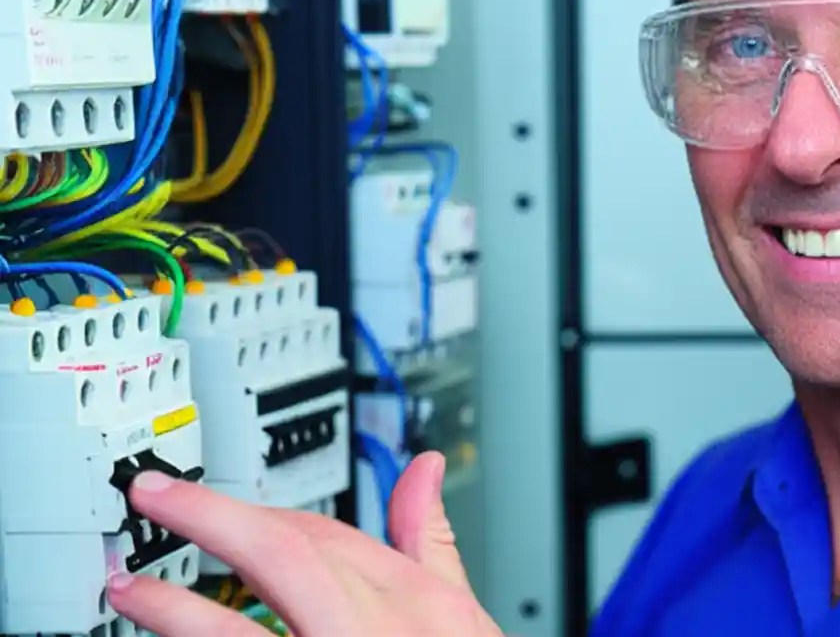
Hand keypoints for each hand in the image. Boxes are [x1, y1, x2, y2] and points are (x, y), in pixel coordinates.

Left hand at [107, 451, 502, 636]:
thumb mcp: (462, 617)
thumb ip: (432, 542)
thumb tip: (422, 470)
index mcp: (416, 601)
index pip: (328, 534)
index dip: (259, 510)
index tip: (212, 504)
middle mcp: (372, 634)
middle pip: (285, 556)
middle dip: (211, 519)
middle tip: (153, 496)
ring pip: (241, 632)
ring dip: (175, 608)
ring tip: (127, 590)